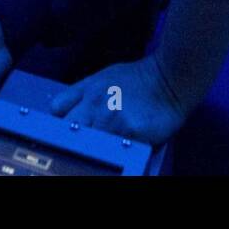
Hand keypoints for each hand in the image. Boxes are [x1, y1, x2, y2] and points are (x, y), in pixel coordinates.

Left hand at [48, 53, 189, 146]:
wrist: (170, 78)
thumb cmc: (139, 79)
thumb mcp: (103, 76)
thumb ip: (81, 93)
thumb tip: (62, 110)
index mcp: (88, 90)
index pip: (57, 109)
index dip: (60, 120)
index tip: (64, 128)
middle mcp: (96, 103)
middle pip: (69, 128)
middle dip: (74, 136)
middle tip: (84, 142)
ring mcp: (112, 118)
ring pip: (90, 142)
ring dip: (95, 147)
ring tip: (107, 144)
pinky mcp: (129, 131)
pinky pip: (115, 149)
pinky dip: (116, 151)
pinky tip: (123, 147)